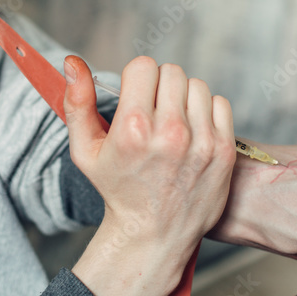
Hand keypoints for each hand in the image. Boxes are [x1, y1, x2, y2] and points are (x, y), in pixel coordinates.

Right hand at [64, 55, 236, 295]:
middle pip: (171, 72)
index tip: (135, 98)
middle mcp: (170, 133)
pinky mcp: (223, 150)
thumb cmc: (117, 189)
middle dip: (160, 87)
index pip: (144, 66)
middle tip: (153, 112)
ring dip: (184, 98)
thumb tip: (72, 61)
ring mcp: (201, 142)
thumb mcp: (85, 149)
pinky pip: (220, 103)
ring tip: (173, 122)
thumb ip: (77, 101)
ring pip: (196, 85)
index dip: (137, 79)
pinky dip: (206, 112)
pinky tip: (193, 131)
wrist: (153, 234)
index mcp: (133, 128)